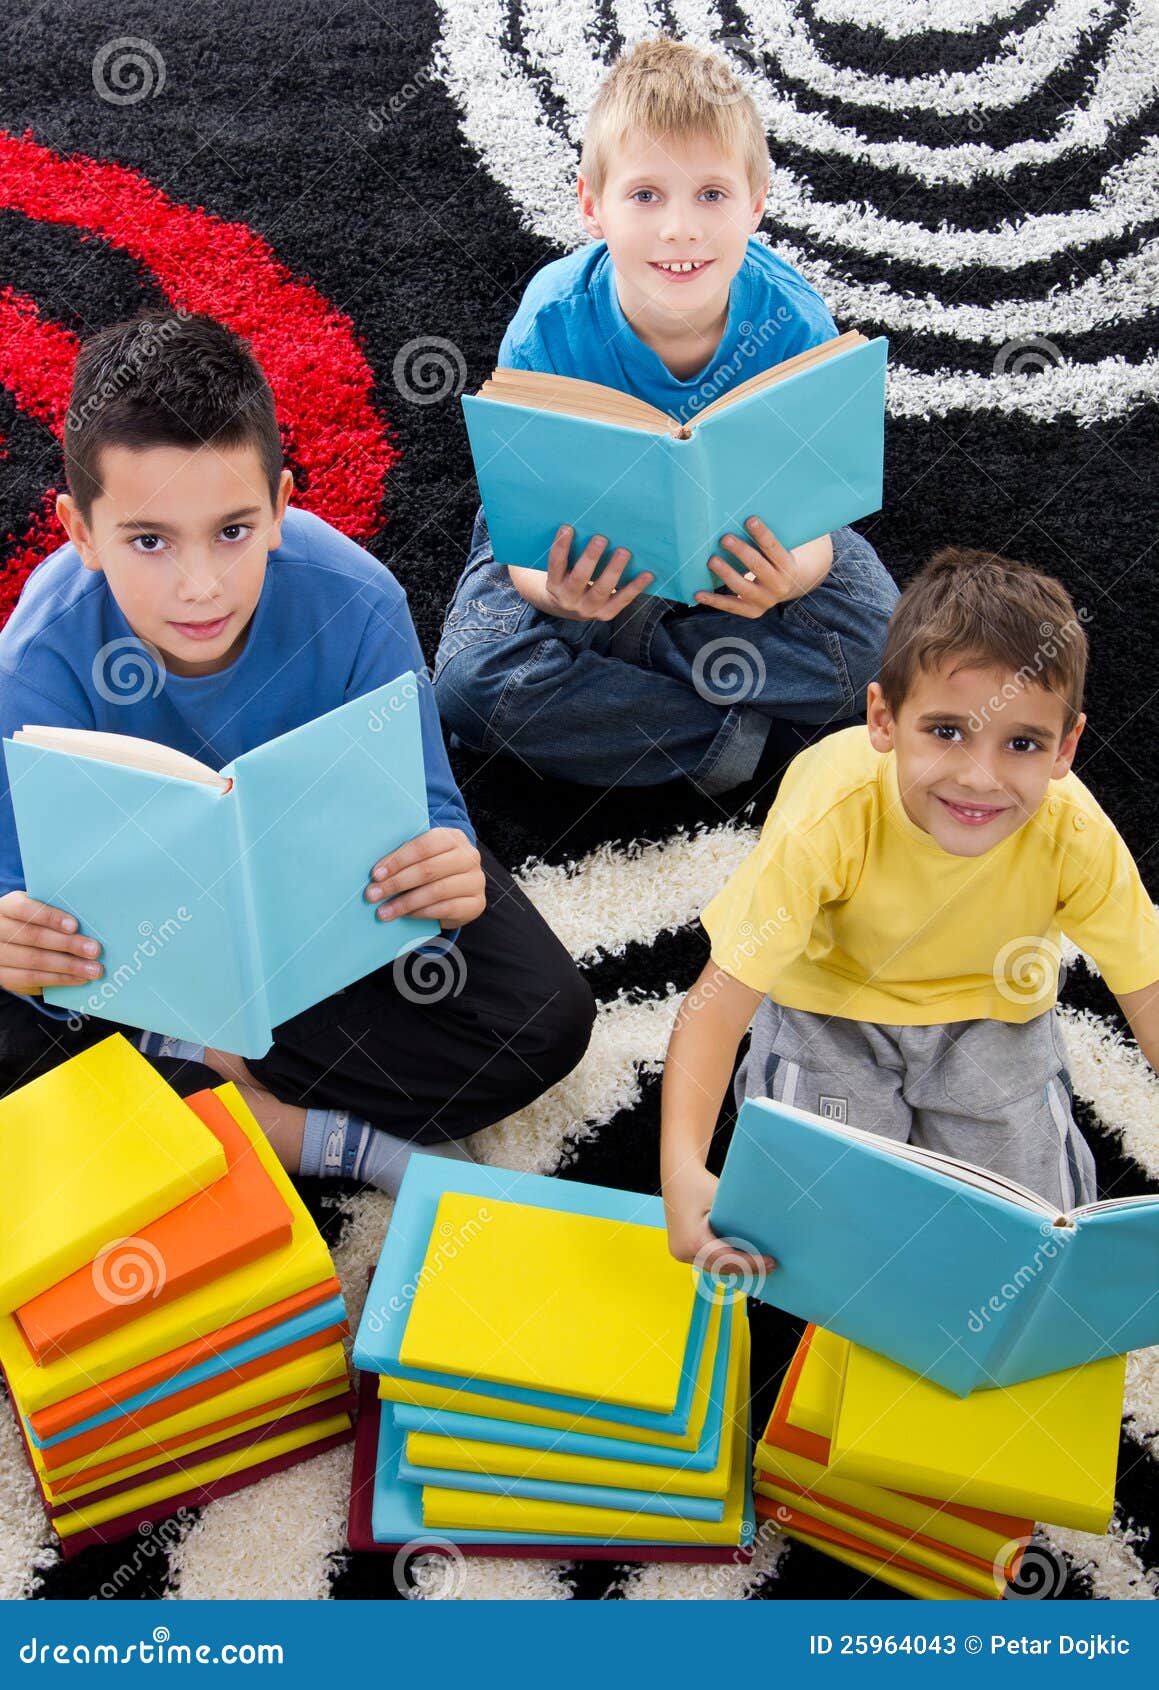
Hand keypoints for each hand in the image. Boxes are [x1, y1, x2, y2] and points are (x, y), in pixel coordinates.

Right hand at [0, 891, 101, 994]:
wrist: (11, 943)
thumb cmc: (35, 921)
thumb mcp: (39, 910)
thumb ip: (56, 911)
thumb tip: (91, 920)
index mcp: (6, 907)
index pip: (24, 908)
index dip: (49, 916)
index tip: (74, 925)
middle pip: (33, 936)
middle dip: (67, 944)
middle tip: (95, 950)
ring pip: (34, 961)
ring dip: (68, 966)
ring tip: (94, 969)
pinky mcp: (4, 976)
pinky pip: (32, 978)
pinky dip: (60, 979)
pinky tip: (80, 978)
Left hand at [366, 827, 484, 927]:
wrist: (460, 892)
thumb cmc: (433, 870)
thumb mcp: (421, 858)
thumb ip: (405, 858)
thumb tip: (376, 873)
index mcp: (453, 837)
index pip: (424, 846)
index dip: (398, 860)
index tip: (376, 874)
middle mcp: (469, 857)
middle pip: (428, 869)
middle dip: (396, 883)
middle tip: (373, 895)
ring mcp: (476, 881)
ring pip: (436, 891)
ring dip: (405, 903)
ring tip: (384, 911)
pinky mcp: (476, 903)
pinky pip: (446, 908)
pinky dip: (422, 912)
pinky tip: (405, 915)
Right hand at [510, 525, 654, 620]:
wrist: (567, 609)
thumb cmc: (566, 577)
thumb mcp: (560, 568)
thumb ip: (567, 551)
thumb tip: (582, 520)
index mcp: (554, 585)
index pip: (555, 564)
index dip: (561, 546)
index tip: (567, 527)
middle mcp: (569, 599)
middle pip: (579, 578)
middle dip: (590, 558)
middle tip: (601, 538)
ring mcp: (588, 609)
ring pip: (601, 589)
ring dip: (613, 570)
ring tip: (624, 551)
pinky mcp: (605, 614)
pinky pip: (621, 600)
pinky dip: (635, 587)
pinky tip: (647, 574)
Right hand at [663, 1159, 776, 1276]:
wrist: (676, 1175)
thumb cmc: (700, 1183)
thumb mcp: (722, 1200)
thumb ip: (740, 1220)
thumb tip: (767, 1236)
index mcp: (693, 1240)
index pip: (728, 1259)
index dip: (751, 1263)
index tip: (770, 1262)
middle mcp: (683, 1251)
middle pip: (721, 1268)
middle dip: (747, 1268)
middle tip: (771, 1266)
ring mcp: (680, 1253)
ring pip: (714, 1268)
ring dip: (736, 1268)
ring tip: (760, 1265)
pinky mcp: (681, 1251)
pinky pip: (707, 1262)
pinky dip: (724, 1262)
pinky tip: (742, 1260)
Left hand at [695, 520, 832, 617]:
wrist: (789, 586)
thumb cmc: (776, 558)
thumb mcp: (779, 548)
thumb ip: (765, 536)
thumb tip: (744, 508)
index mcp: (788, 567)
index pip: (774, 548)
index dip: (762, 534)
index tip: (749, 519)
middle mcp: (779, 586)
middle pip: (758, 567)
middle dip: (741, 552)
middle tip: (724, 538)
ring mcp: (765, 601)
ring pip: (743, 587)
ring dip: (727, 574)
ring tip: (711, 560)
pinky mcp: (752, 611)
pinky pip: (731, 606)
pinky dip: (713, 600)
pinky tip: (698, 592)